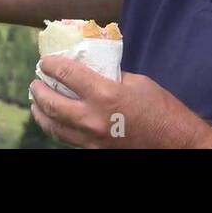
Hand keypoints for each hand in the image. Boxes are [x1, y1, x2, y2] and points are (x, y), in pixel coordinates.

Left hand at [30, 56, 211, 148]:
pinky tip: (54, 120)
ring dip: (40, 112)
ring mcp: (92, 139)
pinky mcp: (95, 151)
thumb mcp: (136, 82)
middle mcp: (93, 118)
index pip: (67, 74)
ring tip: (36, 102)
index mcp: (105, 94)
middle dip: (39, 89)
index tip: (46, 60)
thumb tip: (92, 70)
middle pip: (52, 103)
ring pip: (54, 126)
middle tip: (36, 81)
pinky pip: (68, 138)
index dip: (51, 64)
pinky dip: (57, 127)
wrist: (175, 143)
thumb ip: (110, 77)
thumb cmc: (161, 108)